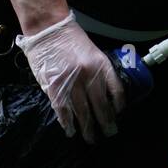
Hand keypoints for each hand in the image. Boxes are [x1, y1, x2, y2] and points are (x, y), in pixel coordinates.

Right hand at [16, 13, 125, 143]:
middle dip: (106, 122)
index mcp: (102, 65)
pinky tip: (71, 130)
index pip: (116, 90)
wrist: (49, 29)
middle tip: (109, 133)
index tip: (118, 113)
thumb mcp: (93, 53)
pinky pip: (63, 110)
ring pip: (83, 112)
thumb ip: (98, 71)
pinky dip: (68, 122)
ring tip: (91, 138)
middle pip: (101, 105)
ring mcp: (71, 83)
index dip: (118, 105)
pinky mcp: (54, 87)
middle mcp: (89, 75)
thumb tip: (104, 92)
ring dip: (88, 127)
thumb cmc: (70, 39)